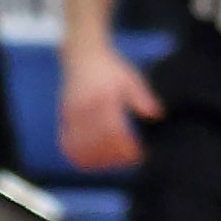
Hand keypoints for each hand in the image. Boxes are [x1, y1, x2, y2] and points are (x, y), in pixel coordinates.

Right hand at [59, 49, 160, 172]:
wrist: (83, 56)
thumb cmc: (110, 68)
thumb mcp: (130, 78)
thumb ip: (142, 97)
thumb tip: (156, 115)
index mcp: (103, 98)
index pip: (113, 131)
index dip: (126, 147)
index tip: (139, 154)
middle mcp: (85, 108)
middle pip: (97, 143)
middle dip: (114, 157)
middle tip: (130, 161)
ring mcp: (71, 115)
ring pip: (81, 147)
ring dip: (97, 160)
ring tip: (114, 163)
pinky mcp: (64, 118)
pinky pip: (67, 143)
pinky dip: (78, 156)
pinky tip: (92, 161)